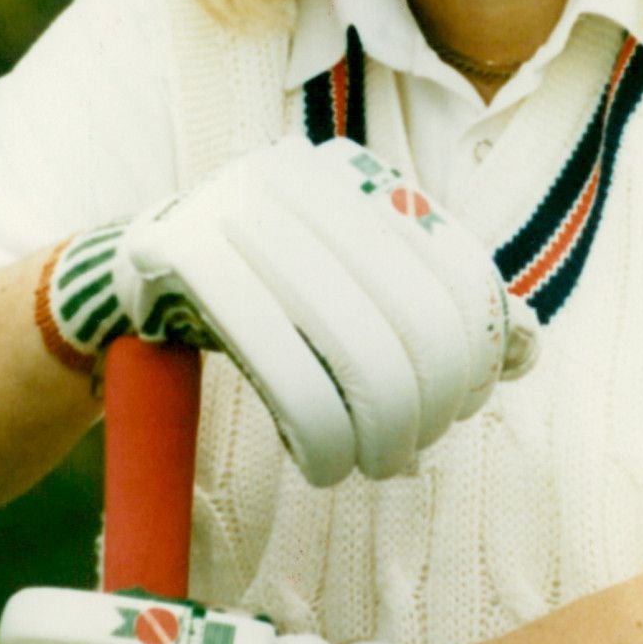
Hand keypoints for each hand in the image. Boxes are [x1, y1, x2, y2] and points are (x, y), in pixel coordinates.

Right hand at [40, 137, 538, 486]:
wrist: (115, 296)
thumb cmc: (252, 304)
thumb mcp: (342, 296)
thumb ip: (426, 310)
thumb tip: (527, 347)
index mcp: (357, 178)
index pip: (459, 275)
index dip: (474, 357)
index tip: (452, 410)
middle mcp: (306, 174)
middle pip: (417, 317)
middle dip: (424, 407)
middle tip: (402, 457)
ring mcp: (239, 205)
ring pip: (357, 347)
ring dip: (372, 434)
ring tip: (360, 469)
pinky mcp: (181, 251)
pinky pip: (279, 363)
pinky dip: (314, 430)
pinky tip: (316, 461)